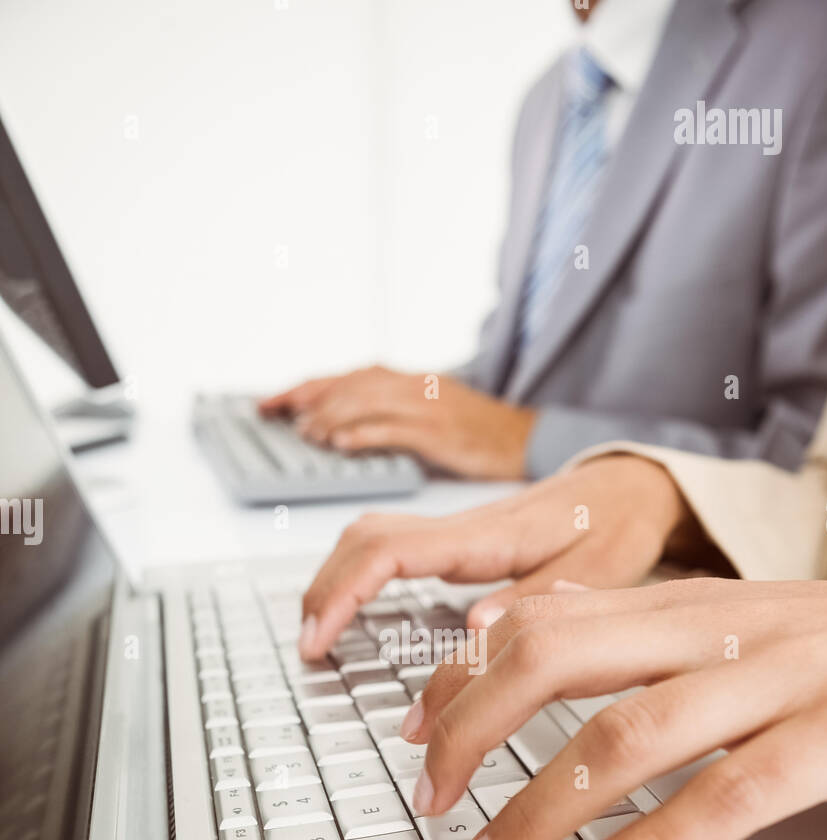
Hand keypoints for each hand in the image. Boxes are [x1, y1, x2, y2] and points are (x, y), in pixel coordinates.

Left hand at [259, 366, 535, 479]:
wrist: (524, 438)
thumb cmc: (474, 432)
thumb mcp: (427, 412)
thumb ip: (387, 415)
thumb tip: (339, 430)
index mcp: (406, 381)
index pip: (344, 378)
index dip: (304, 388)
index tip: (271, 402)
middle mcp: (411, 386)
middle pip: (347, 385)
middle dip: (307, 399)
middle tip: (279, 416)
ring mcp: (424, 406)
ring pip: (364, 403)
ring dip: (329, 417)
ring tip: (306, 434)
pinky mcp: (436, 431)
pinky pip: (391, 429)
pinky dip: (362, 435)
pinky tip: (341, 444)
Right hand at [298, 455, 699, 657]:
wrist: (632, 482)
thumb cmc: (619, 523)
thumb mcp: (599, 568)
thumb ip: (537, 597)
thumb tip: (475, 627)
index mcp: (489, 535)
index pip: (389, 551)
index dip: (343, 593)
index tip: (320, 638)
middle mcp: (462, 525)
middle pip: (362, 538)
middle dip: (323, 589)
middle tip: (308, 647)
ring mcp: (456, 529)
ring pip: (368, 536)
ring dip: (334, 579)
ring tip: (319, 633)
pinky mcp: (458, 538)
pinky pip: (389, 546)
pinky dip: (359, 574)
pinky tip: (355, 609)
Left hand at [402, 579, 826, 839]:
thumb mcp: (737, 626)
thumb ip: (640, 636)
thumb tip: (528, 640)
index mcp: (694, 604)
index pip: (543, 620)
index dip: (462, 674)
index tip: (415, 729)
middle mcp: (726, 629)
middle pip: (558, 658)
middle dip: (472, 731)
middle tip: (430, 803)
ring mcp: (786, 678)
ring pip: (630, 731)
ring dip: (540, 805)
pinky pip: (733, 793)